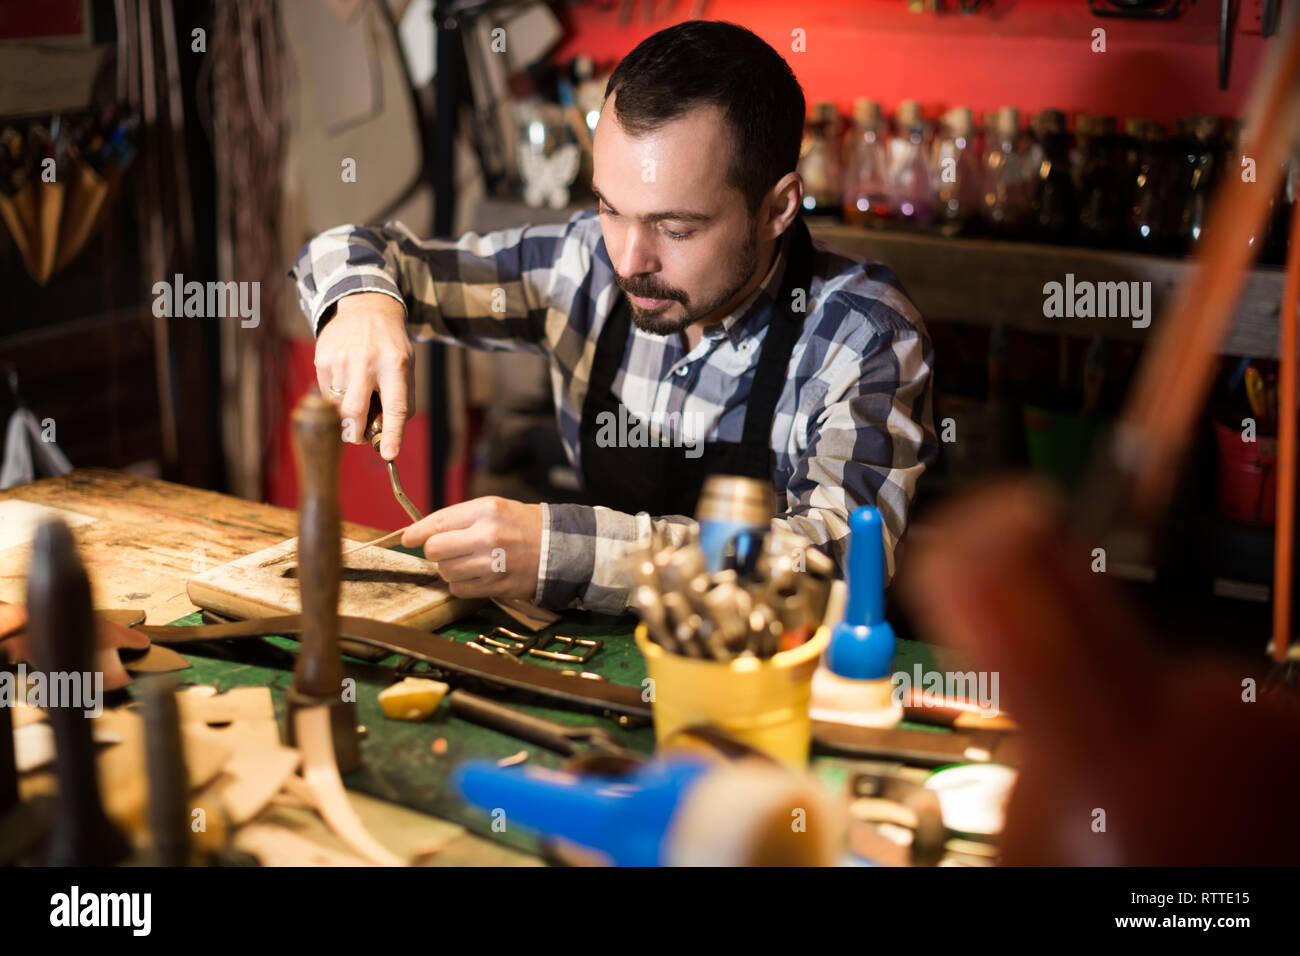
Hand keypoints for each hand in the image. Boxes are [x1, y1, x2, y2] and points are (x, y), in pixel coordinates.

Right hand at [314, 292, 412, 459]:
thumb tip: (386, 436)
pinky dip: (335, 395)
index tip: (388, 455)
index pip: (395, 406)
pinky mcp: (322, 357)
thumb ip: (401, 401)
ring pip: (338, 405)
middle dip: (354, 433)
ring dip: (346, 410)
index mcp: (395, 364)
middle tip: (358, 437)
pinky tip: (345, 377)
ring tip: (357, 390)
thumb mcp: (406, 368)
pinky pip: (326, 392)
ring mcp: (341, 358)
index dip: (392, 434)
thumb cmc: (390, 347)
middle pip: (354, 411)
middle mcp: (367, 360)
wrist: (367, 308)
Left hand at [401, 496, 542, 599]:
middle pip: (435, 550)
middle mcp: (487, 536)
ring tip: (468, 561)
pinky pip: (459, 589)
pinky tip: (476, 575)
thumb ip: (460, 518)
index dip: (416, 533)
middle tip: (447, 550)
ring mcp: (492, 564)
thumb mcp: (494, 508)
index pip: (437, 523)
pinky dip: (462, 584)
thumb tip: (423, 533)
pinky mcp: (496, 586)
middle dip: (435, 551)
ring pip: (445, 572)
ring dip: (450, 569)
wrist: (560, 548)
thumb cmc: (523, 525)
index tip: (408, 539)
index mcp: (486, 511)